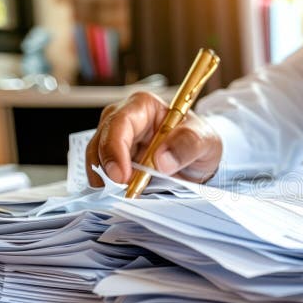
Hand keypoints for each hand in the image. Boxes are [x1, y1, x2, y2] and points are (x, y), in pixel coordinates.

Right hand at [85, 91, 221, 186]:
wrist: (199, 158)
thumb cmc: (200, 141)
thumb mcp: (206, 140)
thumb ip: (188, 145)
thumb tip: (161, 160)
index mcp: (144, 106)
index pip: (120, 122)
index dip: (115, 149)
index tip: (122, 176)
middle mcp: (124, 118)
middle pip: (101, 139)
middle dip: (106, 166)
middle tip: (120, 189)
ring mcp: (117, 139)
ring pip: (96, 156)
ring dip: (104, 178)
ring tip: (122, 195)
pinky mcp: (115, 158)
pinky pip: (101, 171)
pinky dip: (107, 184)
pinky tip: (118, 196)